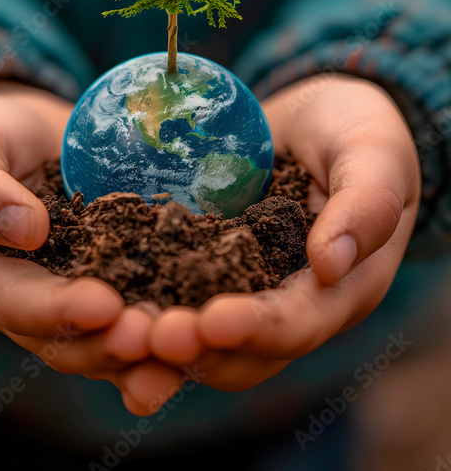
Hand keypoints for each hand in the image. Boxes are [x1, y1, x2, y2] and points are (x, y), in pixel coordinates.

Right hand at [0, 82, 177, 399]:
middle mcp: (35, 303)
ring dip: (151, 354)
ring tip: (190, 346)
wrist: (30, 135)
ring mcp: (82, 298)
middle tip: (156, 337)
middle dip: (114, 345)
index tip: (101, 305)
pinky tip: (217, 335)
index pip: (19, 302)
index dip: (58, 311)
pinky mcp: (126, 285)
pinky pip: (150, 313)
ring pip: (114, 343)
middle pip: (71, 342)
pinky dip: (178, 329)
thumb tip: (25, 229)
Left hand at [141, 76, 420, 411]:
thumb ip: (366, 202)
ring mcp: (243, 293)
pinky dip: (139, 304)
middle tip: (147, 336)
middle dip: (195, 349)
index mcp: (340, 290)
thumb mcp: (374, 153)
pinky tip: (97, 293)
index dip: (255, 329)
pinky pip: (170, 297)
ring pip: (200, 340)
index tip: (210, 322)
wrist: (318, 118)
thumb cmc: (356, 130)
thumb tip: (333, 264)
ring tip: (113, 326)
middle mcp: (290, 307)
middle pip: (242, 352)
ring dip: (158, 342)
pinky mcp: (204, 270)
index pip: (298, 324)